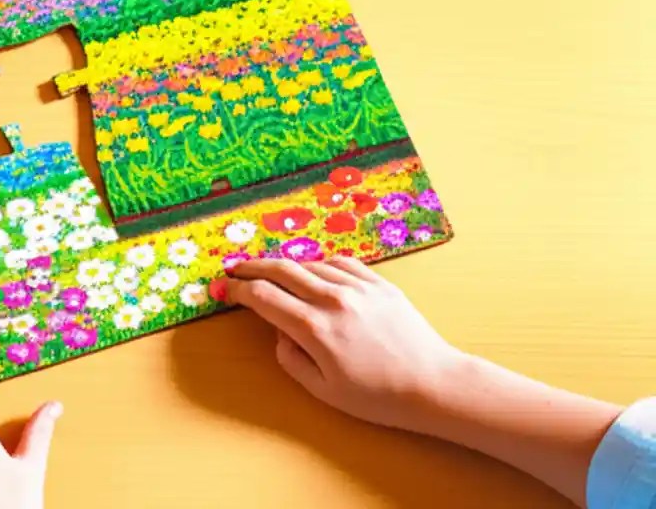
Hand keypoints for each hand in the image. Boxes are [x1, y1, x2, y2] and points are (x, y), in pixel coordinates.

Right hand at [221, 257, 464, 428]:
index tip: (225, 289)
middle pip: (281, 270)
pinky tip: (313, 270)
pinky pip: (340, 262)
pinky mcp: (380, 284)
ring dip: (284, 264)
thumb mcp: (323, 389)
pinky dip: (319, 263)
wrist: (434, 384)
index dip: (238, 290)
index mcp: (314, 328)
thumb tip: (280, 331)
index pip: (264, 297)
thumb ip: (290, 358)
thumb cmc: (378, 397)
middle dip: (252, 267)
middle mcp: (333, 299)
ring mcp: (358, 287)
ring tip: (270, 271)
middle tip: (235, 268)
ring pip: (309, 263)